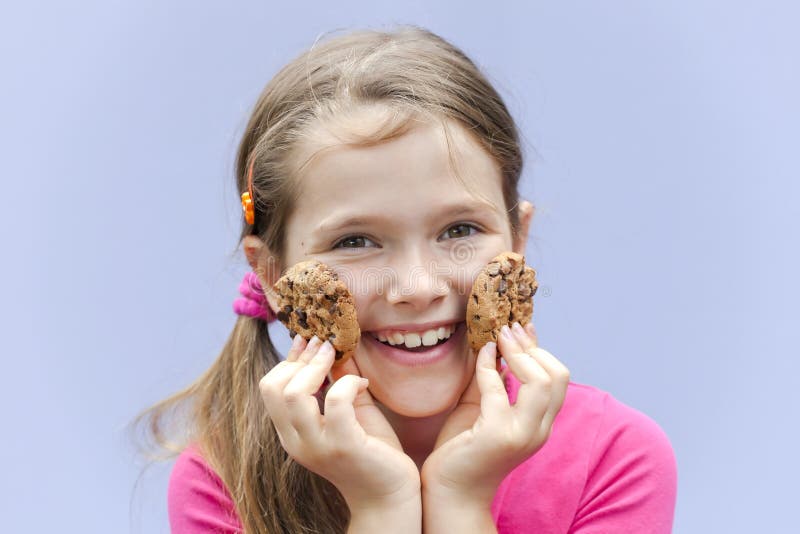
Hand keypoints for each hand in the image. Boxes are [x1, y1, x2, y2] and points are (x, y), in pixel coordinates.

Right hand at [259, 335, 419, 511]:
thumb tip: (334, 348)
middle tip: (324, 344)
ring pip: (295, 394)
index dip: (288, 359)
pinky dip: (348, 383)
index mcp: (291, 434)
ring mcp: (318, 446)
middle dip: (300, 358)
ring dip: (317, 367)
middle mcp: (297, 442)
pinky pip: (336, 401)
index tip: (308, 340)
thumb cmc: (372, 453)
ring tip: (336, 357)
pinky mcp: (343, 446)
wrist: (390, 497)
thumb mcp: (349, 413)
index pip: (270, 388)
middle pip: (275, 387)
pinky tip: (362, 384)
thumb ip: (338, 384)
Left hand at [420, 322, 569, 504]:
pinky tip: (480, 354)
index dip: (541, 349)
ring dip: (519, 352)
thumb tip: (500, 344)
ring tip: (499, 336)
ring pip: (541, 381)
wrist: (451, 492)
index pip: (558, 379)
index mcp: (540, 423)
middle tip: (509, 328)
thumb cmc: (464, 449)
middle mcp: (538, 430)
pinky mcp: (497, 434)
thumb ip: (496, 380)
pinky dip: (488, 365)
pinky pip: (497, 388)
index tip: (522, 327)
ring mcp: (521, 433)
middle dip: (533, 346)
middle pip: (557, 376)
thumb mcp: (484, 407)